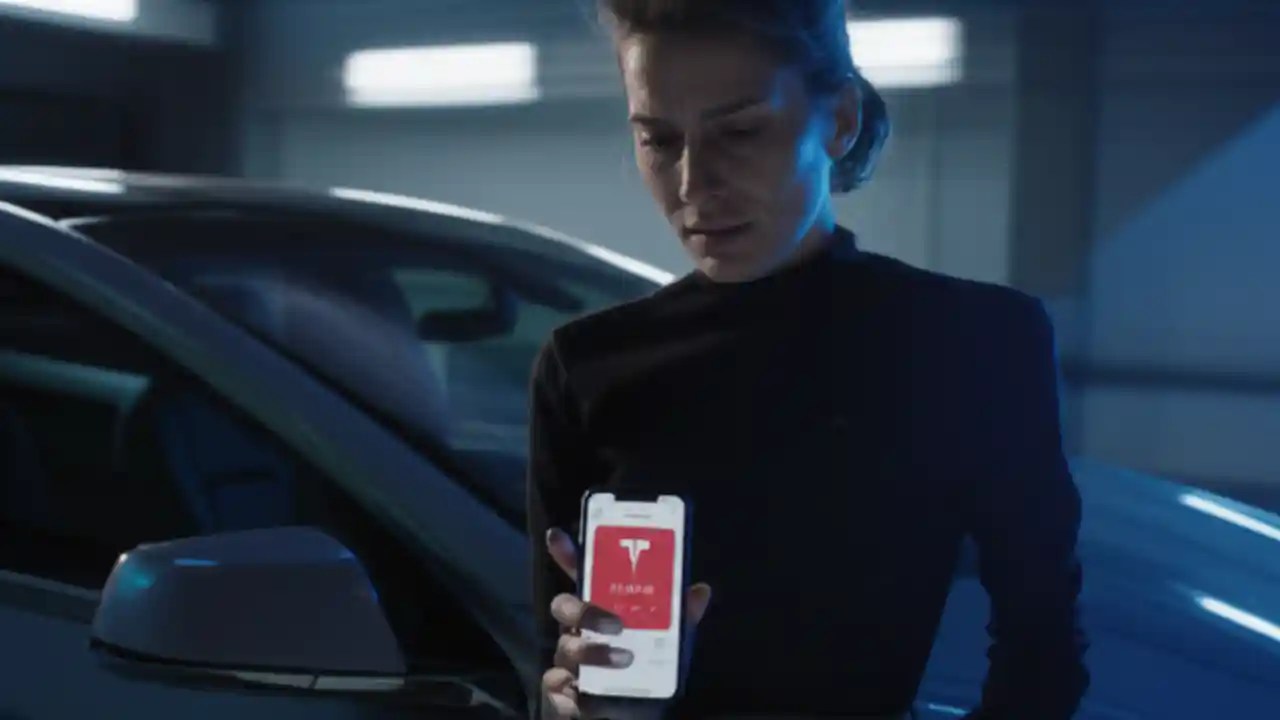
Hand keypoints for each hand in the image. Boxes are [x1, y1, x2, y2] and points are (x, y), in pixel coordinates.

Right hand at [541, 527, 711, 719]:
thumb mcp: (669, 643)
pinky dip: (571, 692)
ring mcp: (567, 660)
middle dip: (584, 610)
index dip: (566, 554)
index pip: (581, 576)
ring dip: (593, 653)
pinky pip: (556, 686)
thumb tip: (700, 591)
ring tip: (626, 660)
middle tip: (616, 625)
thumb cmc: (647, 671)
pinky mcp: (560, 692)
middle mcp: (578, 630)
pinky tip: (584, 696)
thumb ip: (681, 619)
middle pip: (564, 606)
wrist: (634, 717)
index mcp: (600, 609)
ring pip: (566, 647)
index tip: (557, 535)